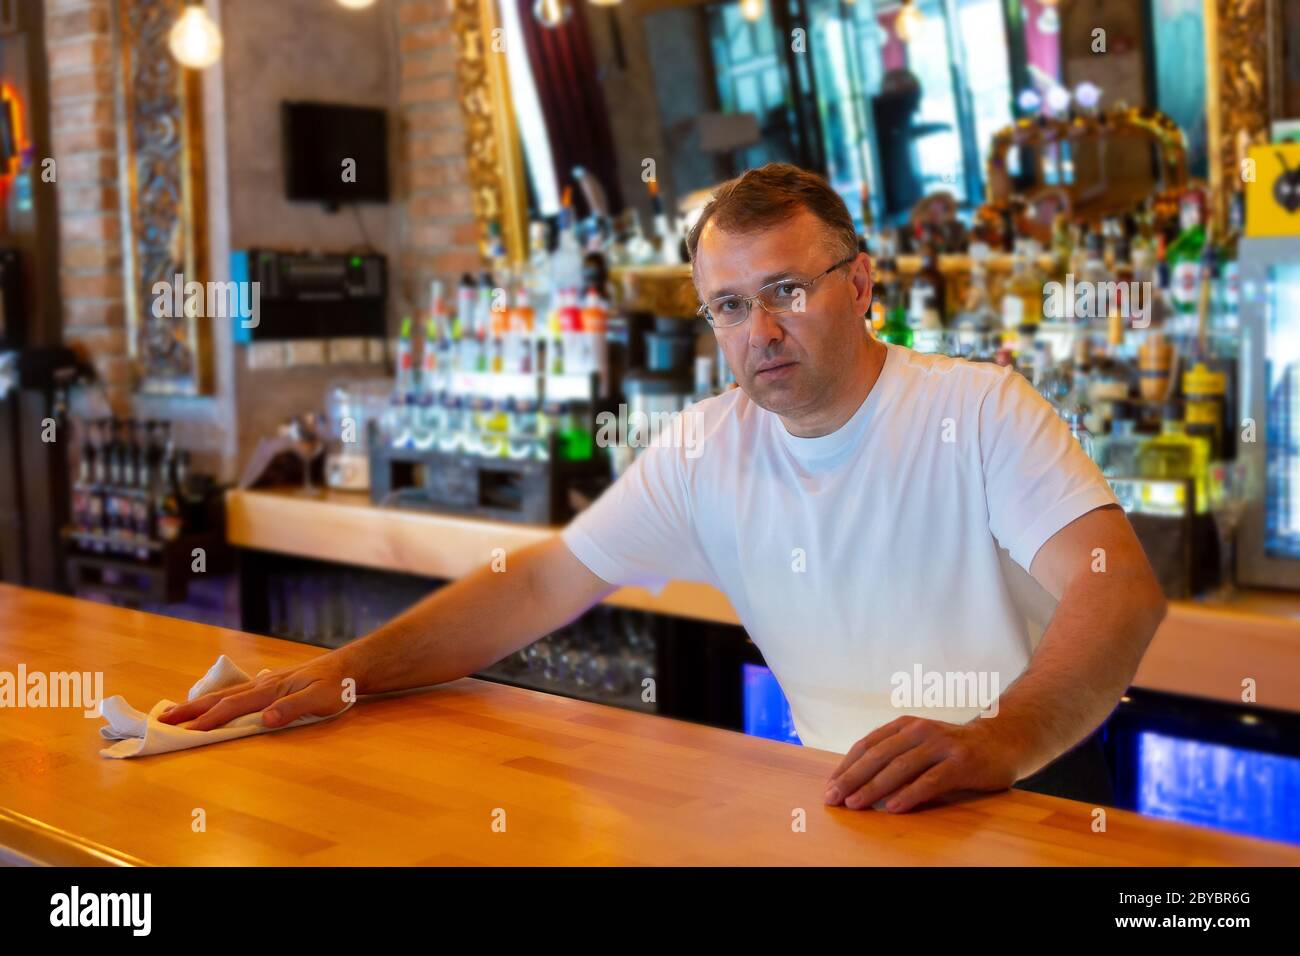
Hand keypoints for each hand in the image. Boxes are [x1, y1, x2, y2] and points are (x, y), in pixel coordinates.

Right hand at [157, 651, 355, 731]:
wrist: (347, 667)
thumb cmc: (335, 686)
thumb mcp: (320, 699)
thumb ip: (292, 709)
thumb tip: (265, 720)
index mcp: (270, 691)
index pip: (231, 708)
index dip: (207, 721)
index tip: (184, 733)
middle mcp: (262, 685)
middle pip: (220, 698)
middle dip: (191, 710)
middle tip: (162, 720)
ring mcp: (264, 683)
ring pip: (225, 694)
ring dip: (198, 703)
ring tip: (174, 711)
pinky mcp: (269, 685)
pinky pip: (235, 693)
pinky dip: (216, 698)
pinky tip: (208, 703)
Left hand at [823, 716, 1026, 813]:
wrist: (1001, 741)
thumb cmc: (951, 749)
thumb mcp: (919, 744)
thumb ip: (894, 755)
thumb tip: (855, 782)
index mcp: (905, 725)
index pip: (867, 745)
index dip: (846, 766)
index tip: (829, 786)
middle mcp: (920, 731)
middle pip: (878, 755)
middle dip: (852, 778)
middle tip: (833, 798)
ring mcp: (941, 745)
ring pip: (900, 767)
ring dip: (874, 787)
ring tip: (855, 804)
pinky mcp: (960, 763)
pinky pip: (930, 781)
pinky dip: (909, 794)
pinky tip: (893, 808)